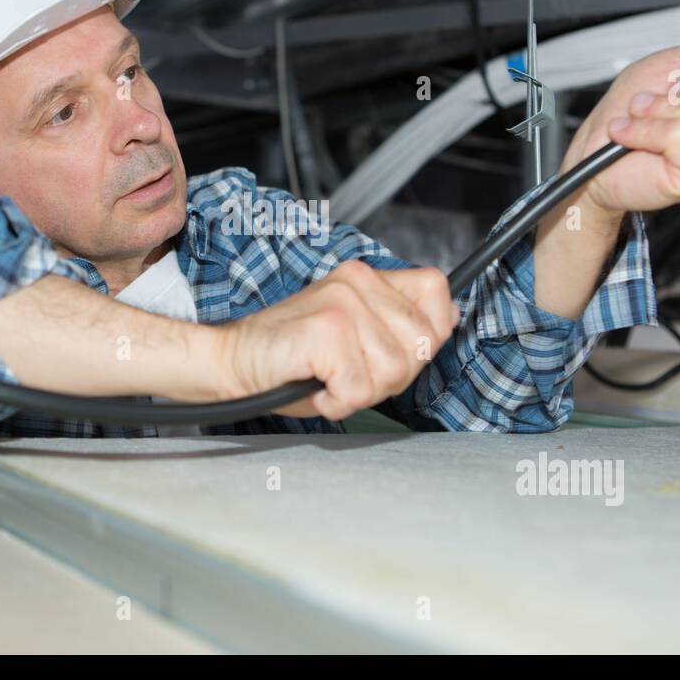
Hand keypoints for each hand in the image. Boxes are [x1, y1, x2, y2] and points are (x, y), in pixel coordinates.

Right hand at [212, 260, 459, 418]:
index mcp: (365, 277)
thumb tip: (448, 319)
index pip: (436, 290)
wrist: (232, 362)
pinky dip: (336, 403)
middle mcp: (356, 281)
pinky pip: (359, 389)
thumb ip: (399, 324)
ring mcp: (342, 304)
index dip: (427, 332)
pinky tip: (316, 386)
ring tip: (328, 377)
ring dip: (361, 391)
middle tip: (348, 372)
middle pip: (421, 343)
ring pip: (393, 372)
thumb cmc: (292, 358)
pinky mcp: (327, 331)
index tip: (393, 351)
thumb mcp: (356, 335)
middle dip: (391, 375)